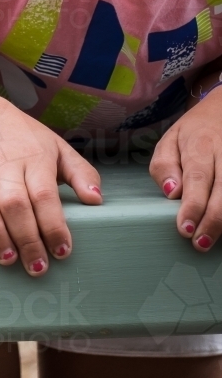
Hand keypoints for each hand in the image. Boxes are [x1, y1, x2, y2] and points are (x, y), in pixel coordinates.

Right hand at [0, 85, 102, 275]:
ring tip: (7, 258)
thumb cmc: (22, 136)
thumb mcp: (57, 147)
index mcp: (34, 159)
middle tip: (38, 267)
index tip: (62, 251)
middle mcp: (4, 165)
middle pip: (15, 203)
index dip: (54, 226)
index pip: (45, 196)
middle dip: (27, 238)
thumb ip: (81, 173)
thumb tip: (96, 200)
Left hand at [150, 84, 221, 250]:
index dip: (193, 206)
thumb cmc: (193, 133)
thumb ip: (165, 166)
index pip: (197, 178)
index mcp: (200, 145)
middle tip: (200, 244)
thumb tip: (171, 192)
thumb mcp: (169, 140)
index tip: (185, 229)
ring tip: (212, 241)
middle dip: (213, 221)